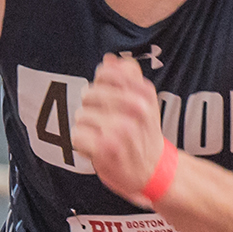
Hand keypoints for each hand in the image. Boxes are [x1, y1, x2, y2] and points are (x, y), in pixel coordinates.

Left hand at [72, 54, 171, 205]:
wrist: (155, 172)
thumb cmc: (144, 133)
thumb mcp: (145, 102)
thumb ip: (128, 77)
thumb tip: (109, 59)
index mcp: (144, 92)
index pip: (104, 73)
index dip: (99, 86)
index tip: (107, 100)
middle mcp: (135, 108)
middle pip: (88, 94)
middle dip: (91, 109)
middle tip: (107, 124)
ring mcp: (120, 128)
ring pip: (81, 115)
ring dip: (87, 129)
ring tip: (104, 138)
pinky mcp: (106, 148)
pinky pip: (77, 135)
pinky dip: (83, 145)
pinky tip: (98, 149)